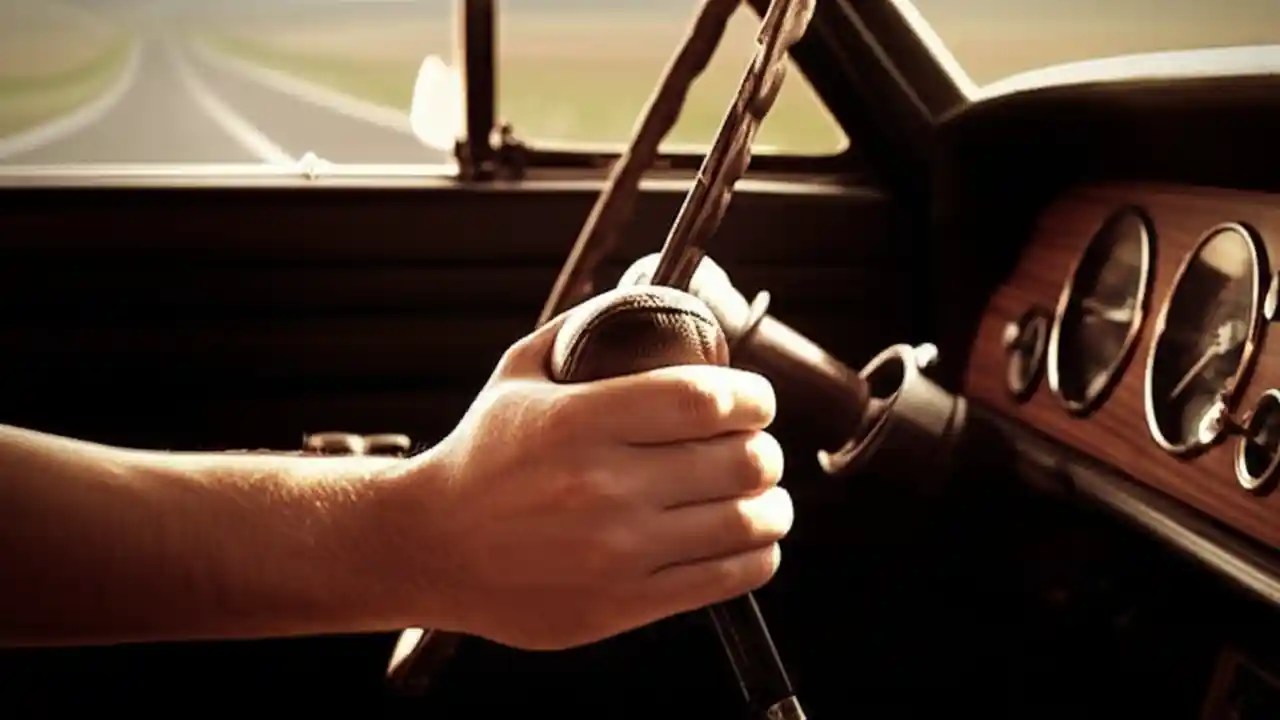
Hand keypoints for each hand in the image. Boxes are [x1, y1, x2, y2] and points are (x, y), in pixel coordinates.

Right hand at [382, 313, 790, 650]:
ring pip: (746, 522)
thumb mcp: (517, 373)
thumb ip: (582, 329)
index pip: (705, 399)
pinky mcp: (624, 604)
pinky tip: (748, 539)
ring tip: (762, 495)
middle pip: (740, 460)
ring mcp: (618, 552)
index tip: (756, 399)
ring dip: (771, 504)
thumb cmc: (479, 457)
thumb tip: (654, 300)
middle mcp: (603, 487)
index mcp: (580, 422)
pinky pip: (728, 578)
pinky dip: (757, 554)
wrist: (430, 547)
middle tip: (755, 446)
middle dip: (764, 449)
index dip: (752, 396)